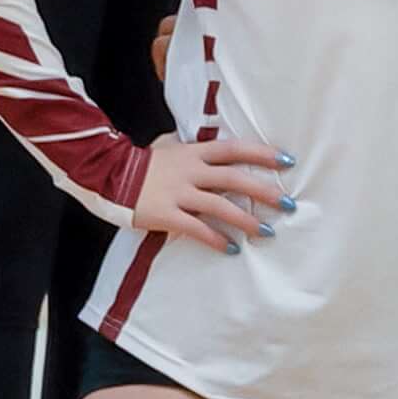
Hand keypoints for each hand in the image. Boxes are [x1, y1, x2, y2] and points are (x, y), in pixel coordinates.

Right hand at [135, 135, 291, 250]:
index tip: (287, 161)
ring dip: (246, 220)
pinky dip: (216, 239)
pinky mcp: (166, 214)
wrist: (109, 175)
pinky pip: (196, 229)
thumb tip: (224, 157)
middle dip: (265, 191)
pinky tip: (231, 249)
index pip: (235, 149)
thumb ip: (198, 155)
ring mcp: (178, 193)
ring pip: (220, 206)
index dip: (262, 154)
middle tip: (289, 203)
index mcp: (194, 152)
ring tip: (267, 232)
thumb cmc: (145, 164)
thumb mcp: (173, 149)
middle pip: (235, 179)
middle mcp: (190, 171)